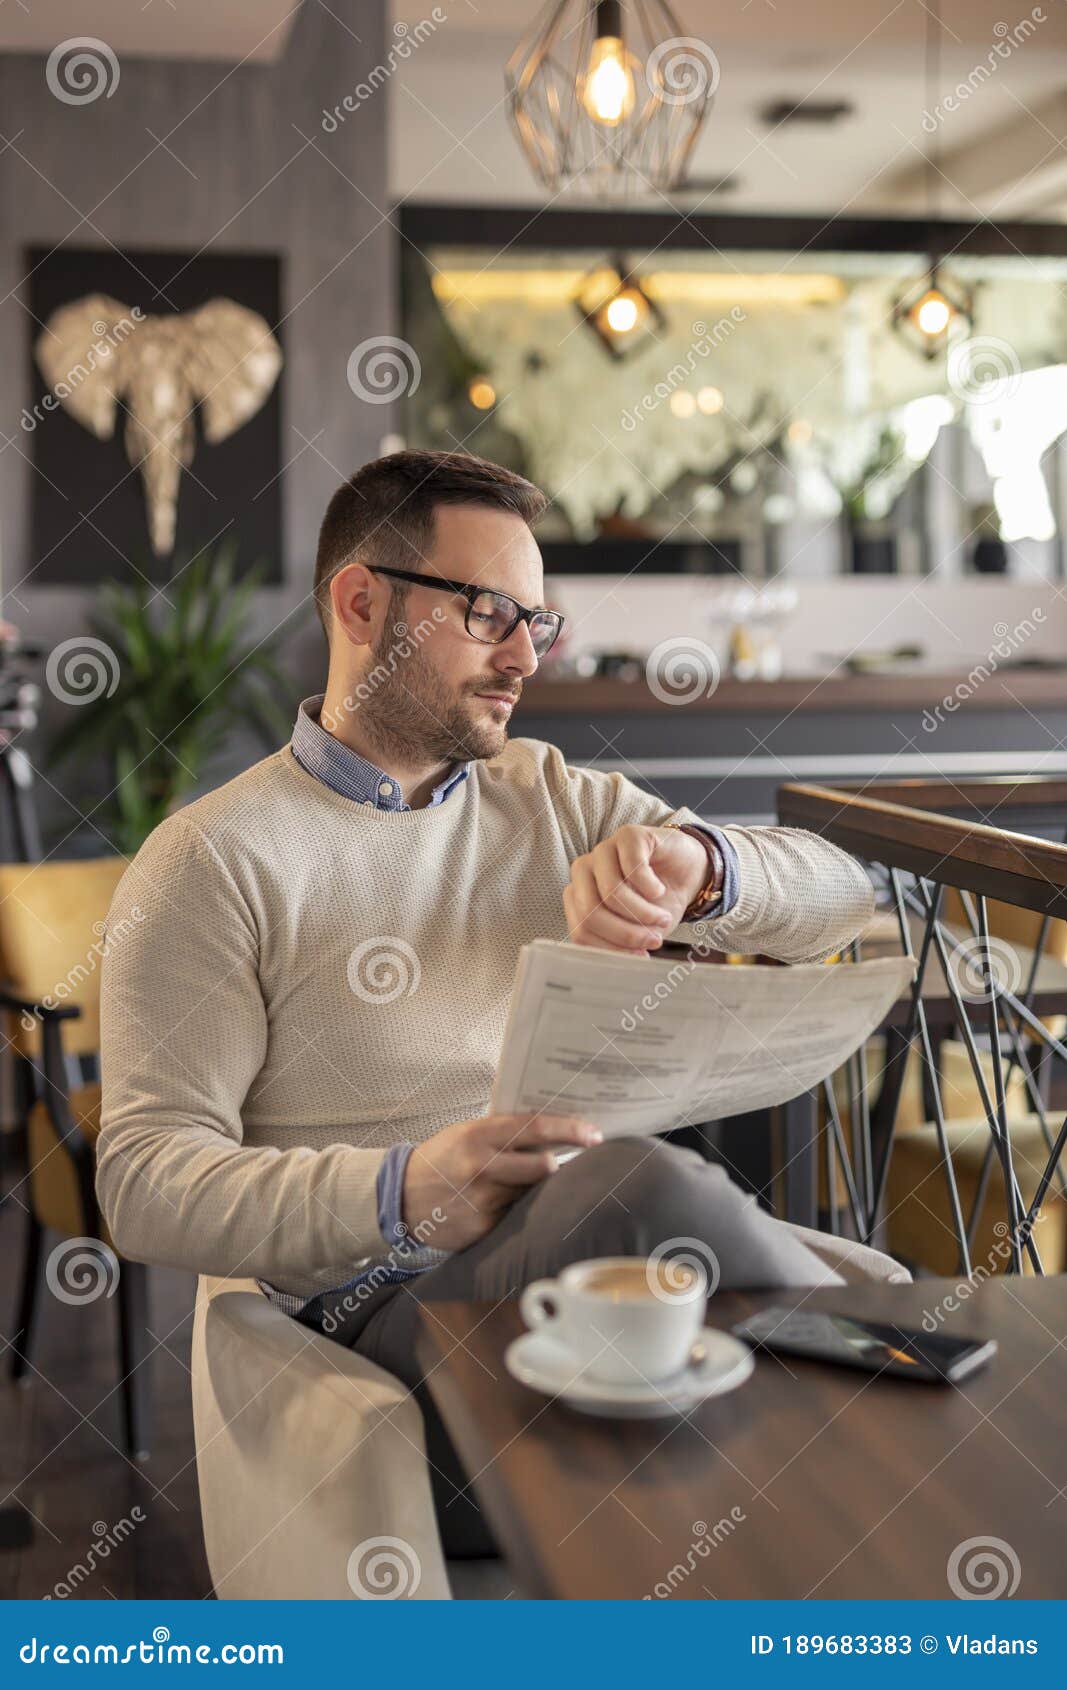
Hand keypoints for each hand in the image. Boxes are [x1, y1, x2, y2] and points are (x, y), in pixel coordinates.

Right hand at [401, 1111, 603, 1250]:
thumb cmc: (439, 1159)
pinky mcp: (484, 1227)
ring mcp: (483, 1200)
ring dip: (537, 1188)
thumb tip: (551, 1131)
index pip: (536, 1128)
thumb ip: (503, 1132)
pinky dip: (518, 1209)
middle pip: (543, 1166)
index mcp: (479, 1136)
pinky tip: (503, 1205)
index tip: (594, 1133)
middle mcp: (482, 1167)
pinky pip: (516, 1215)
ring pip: (532, 1192)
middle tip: (568, 1162)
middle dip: (558, 1165)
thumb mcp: (465, 1133)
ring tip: (524, 1183)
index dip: (570, 1130)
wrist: (399, 1197)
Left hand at [564, 823, 707, 954]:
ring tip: (662, 919)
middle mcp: (584, 871)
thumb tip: (612, 967)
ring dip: (642, 912)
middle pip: (590, 911)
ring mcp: (603, 850)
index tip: (640, 956)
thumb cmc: (658, 904)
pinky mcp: (628, 835)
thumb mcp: (637, 931)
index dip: (611, 948)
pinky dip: (649, 887)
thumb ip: (617, 945)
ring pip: (610, 891)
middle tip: (654, 940)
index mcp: (578, 896)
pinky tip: (659, 891)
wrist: (689, 873)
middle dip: (625, 933)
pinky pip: (632, 867)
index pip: (580, 930)